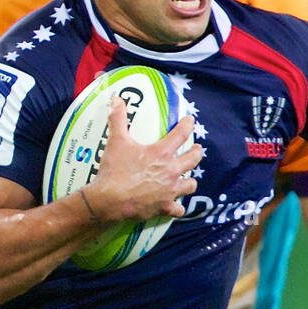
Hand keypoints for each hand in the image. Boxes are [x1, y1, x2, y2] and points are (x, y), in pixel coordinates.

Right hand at [87, 98, 198, 223]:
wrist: (110, 200)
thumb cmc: (115, 170)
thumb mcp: (116, 141)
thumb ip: (118, 119)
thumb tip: (116, 99)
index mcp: (161, 153)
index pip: (181, 134)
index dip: (188, 125)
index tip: (191, 121)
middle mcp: (170, 171)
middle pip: (193, 160)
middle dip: (196, 153)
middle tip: (197, 150)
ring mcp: (169, 191)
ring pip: (190, 185)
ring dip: (190, 181)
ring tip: (188, 180)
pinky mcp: (164, 207)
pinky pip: (178, 210)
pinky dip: (177, 208)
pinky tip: (176, 207)